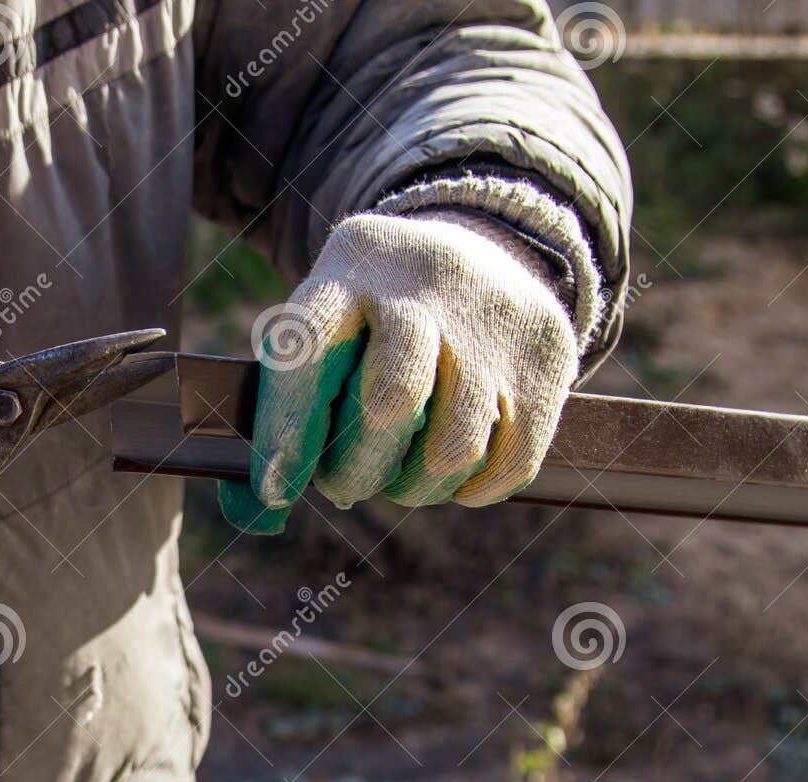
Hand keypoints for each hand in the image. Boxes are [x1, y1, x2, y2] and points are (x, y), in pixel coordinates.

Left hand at [220, 212, 579, 532]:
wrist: (480, 248)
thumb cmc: (372, 318)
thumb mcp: (322, 327)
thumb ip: (283, 408)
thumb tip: (260, 508)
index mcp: (347, 270)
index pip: (308, 354)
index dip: (287, 431)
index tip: (277, 490)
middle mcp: (422, 284)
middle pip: (391, 402)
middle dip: (358, 470)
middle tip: (345, 485)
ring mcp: (493, 316)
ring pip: (454, 446)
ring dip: (416, 489)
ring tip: (402, 480)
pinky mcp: (548, 350)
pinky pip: (513, 459)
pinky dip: (476, 490)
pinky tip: (455, 480)